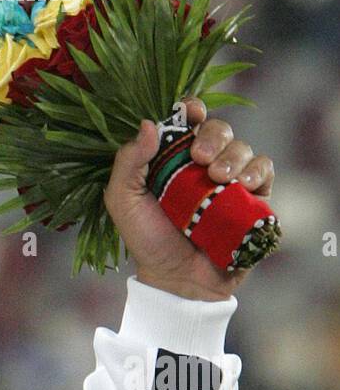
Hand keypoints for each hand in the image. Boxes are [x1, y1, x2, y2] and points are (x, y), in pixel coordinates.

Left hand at [103, 96, 273, 301]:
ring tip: (218, 178)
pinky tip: (244, 185)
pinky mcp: (254, 198)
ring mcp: (230, 180)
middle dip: (213, 135)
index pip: (188, 121)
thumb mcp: (124, 202)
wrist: (177, 280)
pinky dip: (257, 171)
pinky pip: (264, 169)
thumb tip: (149, 124)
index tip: (191, 112)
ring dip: (233, 156)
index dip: (192, 109)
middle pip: (219, 128)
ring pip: (242, 147)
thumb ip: (128, 163)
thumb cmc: (148, 241)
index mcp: (172, 158)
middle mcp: (203, 164)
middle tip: (200, 158)